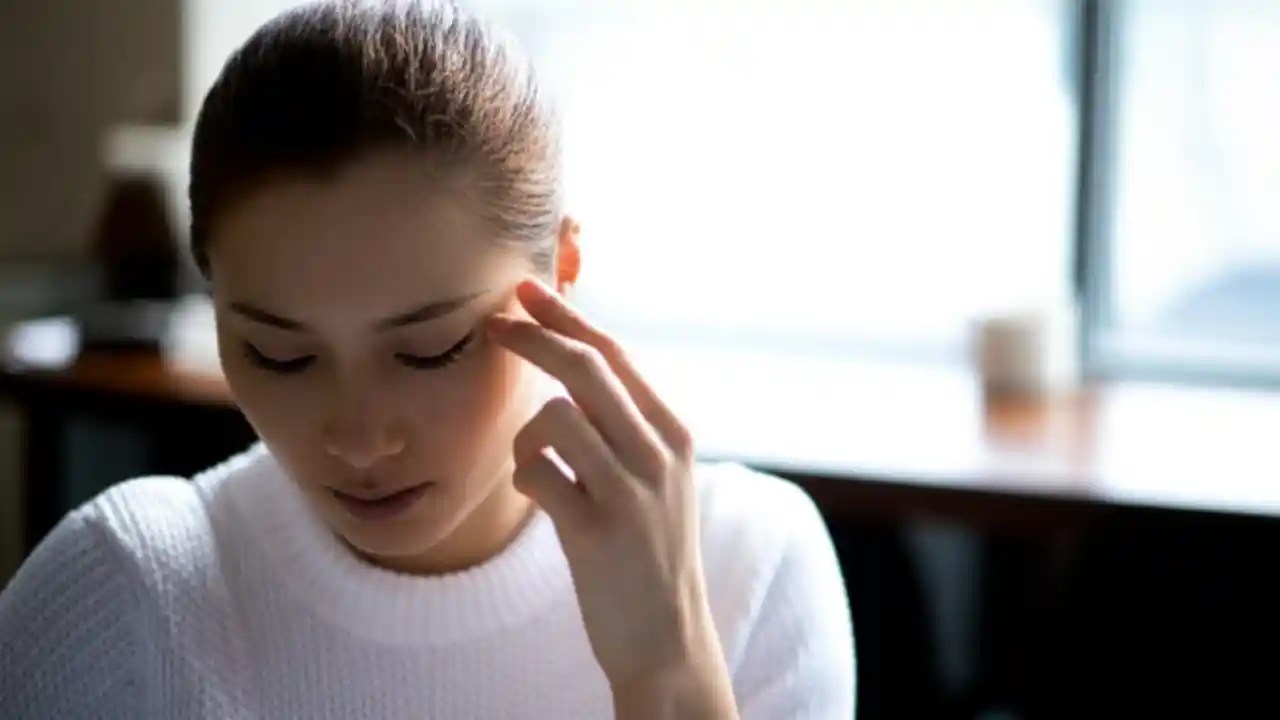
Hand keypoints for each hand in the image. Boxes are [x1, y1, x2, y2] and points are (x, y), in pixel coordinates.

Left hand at [486, 278, 737, 718]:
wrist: (668, 639)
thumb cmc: (649, 553)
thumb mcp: (658, 480)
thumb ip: (627, 427)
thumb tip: (574, 366)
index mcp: (673, 434)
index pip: (615, 354)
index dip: (567, 317)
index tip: (527, 292)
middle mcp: (657, 453)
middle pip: (585, 367)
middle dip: (532, 337)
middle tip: (493, 324)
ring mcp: (630, 491)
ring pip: (555, 416)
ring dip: (525, 436)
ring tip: (532, 467)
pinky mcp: (597, 530)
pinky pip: (536, 474)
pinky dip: (522, 478)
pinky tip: (536, 499)